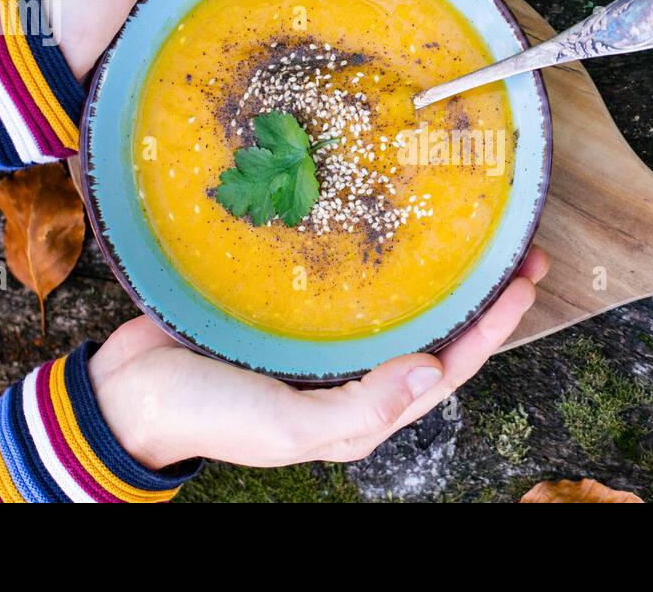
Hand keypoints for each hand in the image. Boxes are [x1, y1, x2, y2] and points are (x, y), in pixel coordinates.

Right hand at [89, 248, 548, 468]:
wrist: (127, 393)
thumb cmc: (207, 415)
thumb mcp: (286, 427)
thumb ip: (360, 409)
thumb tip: (433, 374)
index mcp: (362, 410)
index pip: (445, 369)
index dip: (490, 330)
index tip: (524, 284)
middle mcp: (353, 376)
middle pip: (434, 334)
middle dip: (482, 298)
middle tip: (521, 251)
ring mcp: (325, 342)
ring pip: (401, 306)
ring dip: (442, 276)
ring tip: (475, 235)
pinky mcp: (294, 311)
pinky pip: (352, 283)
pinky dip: (381, 257)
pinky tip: (393, 224)